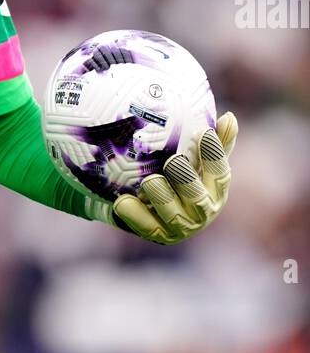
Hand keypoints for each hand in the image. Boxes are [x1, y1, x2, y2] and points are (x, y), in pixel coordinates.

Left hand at [112, 112, 237, 244]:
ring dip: (162, 198)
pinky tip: (122, 201)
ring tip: (150, 181)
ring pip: (174, 216)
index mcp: (216, 191)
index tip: (203, 132)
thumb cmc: (184, 177)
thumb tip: (229, 117)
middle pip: (197, 198)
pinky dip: (135, 215)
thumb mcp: (199, 160)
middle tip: (172, 161)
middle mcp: (203, 212)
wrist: (155, 208)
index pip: (220, 173)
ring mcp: (182, 227)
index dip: (214, 154)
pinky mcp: (159, 236)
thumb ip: (215, 142)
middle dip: (186, 180)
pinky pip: (146, 228)